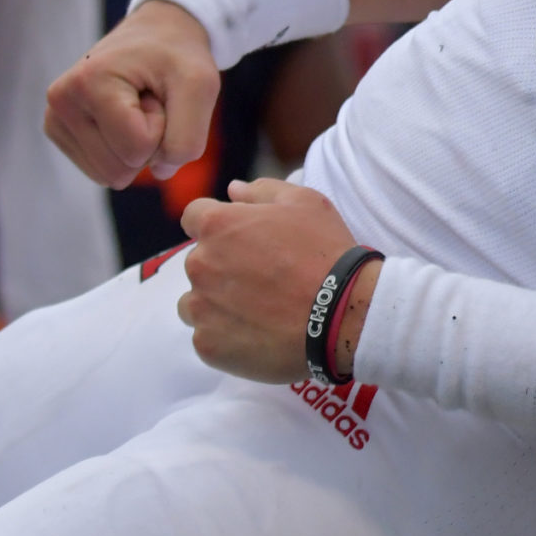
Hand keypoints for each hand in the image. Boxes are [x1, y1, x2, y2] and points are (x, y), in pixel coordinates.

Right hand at [44, 0, 221, 187]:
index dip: (164, 126)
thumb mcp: (201, 85)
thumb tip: (160, 173)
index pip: (138, 147)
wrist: (157, 34)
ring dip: (137, 145)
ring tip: (138, 105)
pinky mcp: (59, 131)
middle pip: (120, 168)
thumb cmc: (178, 56)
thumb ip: (188, 137)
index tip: (160, 93)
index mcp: (88, 82)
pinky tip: (124, 115)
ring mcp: (55, 118)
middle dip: (149, 140)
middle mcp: (61, 101)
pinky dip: (123, 150)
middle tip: (150, 100)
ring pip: (110, 175)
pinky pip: (102, 171)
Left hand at [178, 177, 368, 383]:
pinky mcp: (208, 345)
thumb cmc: (325, 252)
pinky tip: (259, 331)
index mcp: (217, 226)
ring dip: (218, 302)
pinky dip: (227, 335)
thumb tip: (233, 189)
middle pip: (198, 262)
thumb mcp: (304, 203)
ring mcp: (201, 309)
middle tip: (263, 277)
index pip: (194, 217)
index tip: (242, 239)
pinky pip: (207, 337)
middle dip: (222, 266)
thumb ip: (261, 191)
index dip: (219, 225)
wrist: (341, 314)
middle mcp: (199, 265)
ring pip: (195, 302)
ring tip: (259, 309)